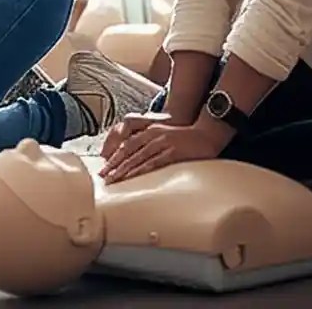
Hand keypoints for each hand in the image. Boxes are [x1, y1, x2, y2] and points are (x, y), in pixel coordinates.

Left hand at [99, 119, 231, 183]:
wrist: (207, 134)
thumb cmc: (185, 138)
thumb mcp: (162, 135)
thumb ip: (148, 143)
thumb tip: (134, 158)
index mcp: (148, 131)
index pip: (125, 145)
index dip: (113, 157)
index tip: (104, 168)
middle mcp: (152, 135)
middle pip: (128, 151)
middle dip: (114, 165)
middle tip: (103, 176)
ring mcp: (162, 143)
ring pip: (138, 157)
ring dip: (124, 169)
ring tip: (114, 179)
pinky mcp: (173, 152)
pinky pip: (154, 162)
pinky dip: (142, 170)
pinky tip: (134, 177)